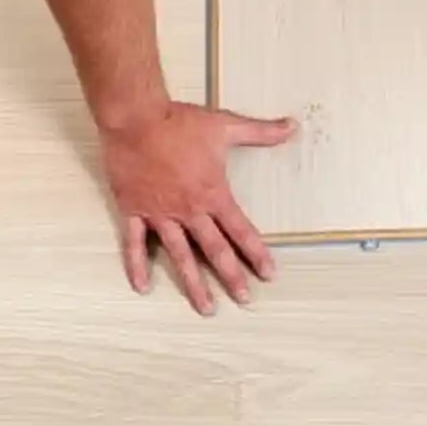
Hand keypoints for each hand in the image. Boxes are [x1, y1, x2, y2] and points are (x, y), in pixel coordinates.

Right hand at [99, 101, 296, 313]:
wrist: (135, 117)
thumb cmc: (179, 122)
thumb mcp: (225, 125)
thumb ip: (260, 131)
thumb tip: (292, 126)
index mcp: (212, 194)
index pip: (241, 231)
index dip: (256, 253)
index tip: (269, 274)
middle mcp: (189, 211)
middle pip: (214, 251)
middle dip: (231, 277)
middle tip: (244, 299)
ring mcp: (160, 214)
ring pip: (179, 256)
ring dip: (193, 284)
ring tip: (206, 308)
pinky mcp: (133, 211)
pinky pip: (134, 244)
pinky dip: (137, 266)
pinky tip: (142, 287)